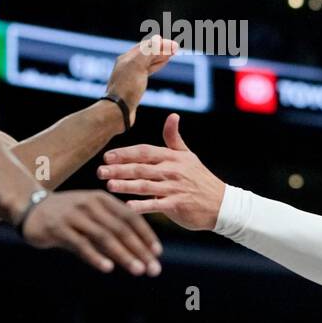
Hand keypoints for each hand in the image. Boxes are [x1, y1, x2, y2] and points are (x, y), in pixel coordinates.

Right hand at [20, 189, 162, 275]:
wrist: (30, 207)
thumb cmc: (68, 214)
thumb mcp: (91, 213)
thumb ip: (111, 227)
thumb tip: (138, 250)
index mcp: (102, 199)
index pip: (130, 217)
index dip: (146, 235)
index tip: (157, 252)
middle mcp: (90, 205)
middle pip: (121, 229)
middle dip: (140, 249)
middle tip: (153, 268)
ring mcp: (74, 216)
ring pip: (104, 237)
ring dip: (124, 255)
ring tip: (138, 270)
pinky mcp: (59, 229)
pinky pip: (81, 245)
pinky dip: (95, 257)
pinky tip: (108, 268)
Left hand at [97, 113, 225, 230]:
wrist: (222, 203)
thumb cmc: (200, 178)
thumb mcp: (188, 155)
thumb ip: (174, 138)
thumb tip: (172, 115)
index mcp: (172, 157)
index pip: (144, 152)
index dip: (125, 153)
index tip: (107, 156)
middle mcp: (172, 171)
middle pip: (141, 168)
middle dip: (119, 169)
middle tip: (99, 172)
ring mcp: (175, 188)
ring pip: (146, 186)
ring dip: (126, 186)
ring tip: (109, 186)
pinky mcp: (178, 205)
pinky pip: (157, 205)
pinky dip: (143, 206)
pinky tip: (128, 207)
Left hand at [105, 36, 179, 128]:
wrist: (118, 111)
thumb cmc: (127, 88)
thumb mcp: (138, 66)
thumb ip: (148, 51)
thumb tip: (158, 38)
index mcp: (126, 58)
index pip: (146, 46)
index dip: (160, 44)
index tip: (174, 45)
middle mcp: (127, 65)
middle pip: (147, 53)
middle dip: (161, 49)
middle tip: (176, 48)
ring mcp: (130, 75)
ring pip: (147, 62)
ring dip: (160, 57)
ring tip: (171, 54)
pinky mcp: (134, 86)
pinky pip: (146, 71)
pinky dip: (155, 66)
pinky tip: (160, 65)